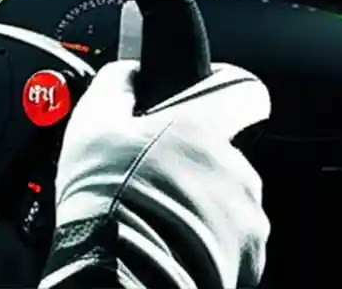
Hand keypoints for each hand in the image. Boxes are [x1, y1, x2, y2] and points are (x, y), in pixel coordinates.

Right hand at [45, 61, 270, 288]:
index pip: (241, 90)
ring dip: (204, 204)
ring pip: (229, 198)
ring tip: (161, 217)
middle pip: (224, 154)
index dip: (223, 89)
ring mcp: (247, 214)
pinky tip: (174, 243)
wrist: (123, 272)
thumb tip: (127, 72)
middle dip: (196, 163)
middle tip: (156, 178)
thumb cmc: (108, 198)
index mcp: (201, 127)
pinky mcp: (249, 255)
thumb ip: (114, 87)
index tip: (207, 97)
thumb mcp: (92, 125)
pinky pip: (234, 240)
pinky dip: (211, 242)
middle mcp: (234, 166)